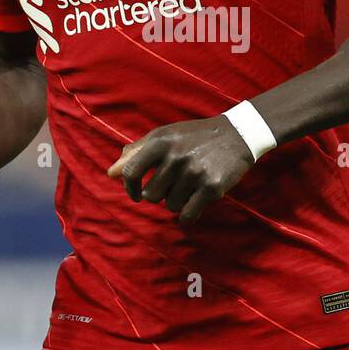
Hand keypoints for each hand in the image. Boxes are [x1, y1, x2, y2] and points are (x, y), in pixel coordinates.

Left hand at [106, 116, 255, 224]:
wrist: (237, 134)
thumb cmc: (193, 137)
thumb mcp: (164, 136)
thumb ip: (136, 152)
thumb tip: (111, 173)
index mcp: (160, 141)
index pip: (131, 173)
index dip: (129, 187)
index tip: (135, 194)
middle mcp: (176, 157)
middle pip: (151, 195)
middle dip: (159, 194)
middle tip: (173, 184)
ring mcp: (194, 173)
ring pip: (170, 206)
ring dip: (176, 201)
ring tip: (188, 187)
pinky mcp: (212, 187)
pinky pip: (188, 215)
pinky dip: (188, 215)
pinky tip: (194, 204)